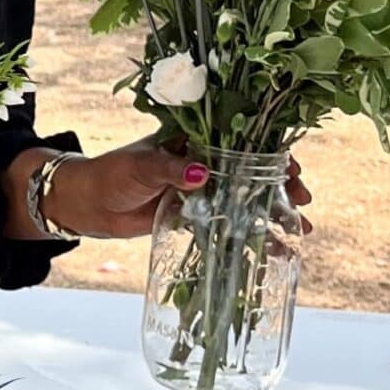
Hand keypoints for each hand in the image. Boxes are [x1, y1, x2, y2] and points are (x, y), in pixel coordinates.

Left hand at [31, 141, 312, 239]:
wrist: (86, 204)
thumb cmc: (111, 175)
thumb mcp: (142, 167)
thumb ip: (171, 170)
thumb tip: (201, 174)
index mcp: (195, 140)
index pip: (244, 141)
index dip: (272, 153)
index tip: (292, 169)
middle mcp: (204, 162)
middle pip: (255, 171)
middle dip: (282, 185)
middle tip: (303, 201)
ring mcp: (202, 190)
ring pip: (248, 198)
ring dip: (274, 212)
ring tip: (299, 228)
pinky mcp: (195, 216)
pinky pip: (230, 223)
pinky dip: (252, 234)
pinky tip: (274, 249)